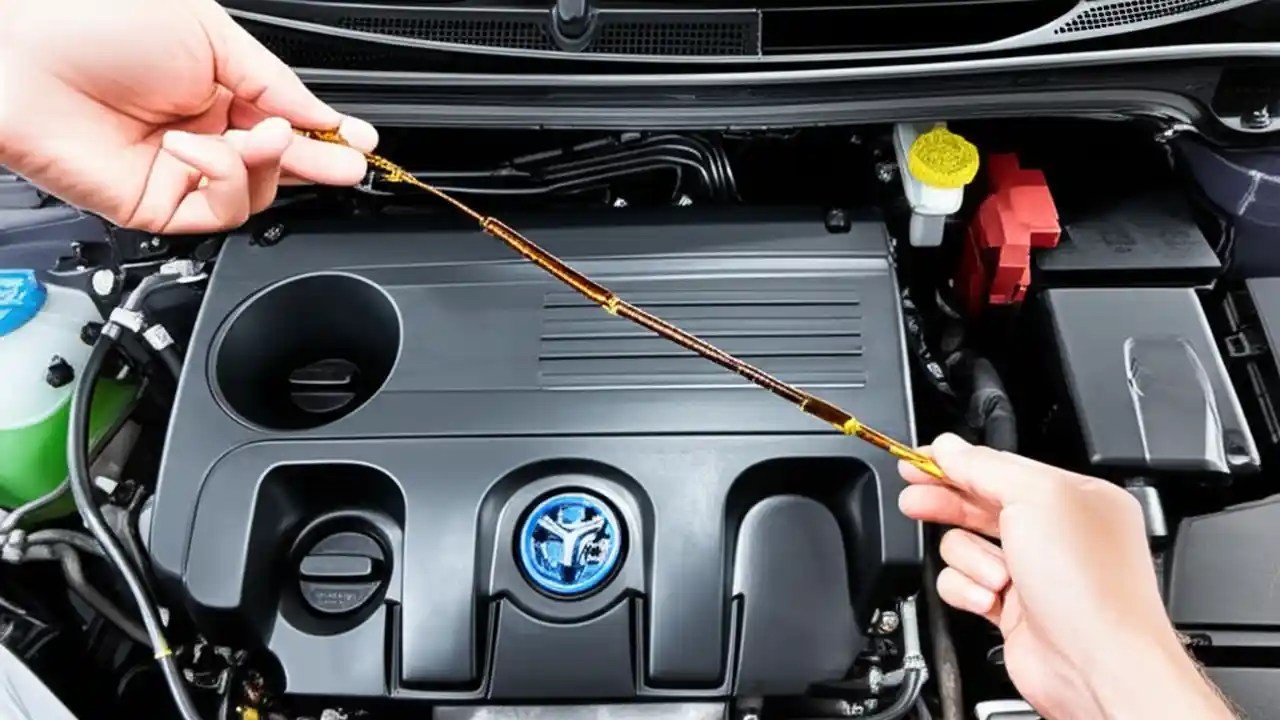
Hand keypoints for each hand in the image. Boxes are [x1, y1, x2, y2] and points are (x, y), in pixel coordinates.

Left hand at [0, 0, 376, 232]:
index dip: (326, 133)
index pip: (286, 122)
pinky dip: (221, 179)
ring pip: (258, 194)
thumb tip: (323, 117)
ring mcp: (180, 171)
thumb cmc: (92, 19)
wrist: (17, 51)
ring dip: (265, 162)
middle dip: (319, 161)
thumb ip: (274, 81)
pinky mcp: (156, 205)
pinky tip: (196, 149)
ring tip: (254, 133)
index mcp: (217, 86)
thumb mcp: (209, 32)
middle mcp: (202, 131)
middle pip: (281, 165)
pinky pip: (218, 210)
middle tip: (348, 162)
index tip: (360, 140)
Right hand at [899, 434, 1233, 719]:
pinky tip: (985, 596)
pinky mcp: (1011, 610)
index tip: (919, 459)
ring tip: (992, 574)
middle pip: (979, 503)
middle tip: (914, 496)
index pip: (1002, 467)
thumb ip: (985, 468)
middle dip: (944, 500)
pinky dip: (967, 590)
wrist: (1097, 666)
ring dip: (969, 559)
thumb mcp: (1036, 499)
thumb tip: (950, 448)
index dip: (957, 462)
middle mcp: (1057, 534)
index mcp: (1075, 498)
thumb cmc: (1091, 587)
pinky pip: (964, 586)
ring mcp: (1033, 573)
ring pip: (965, 547)